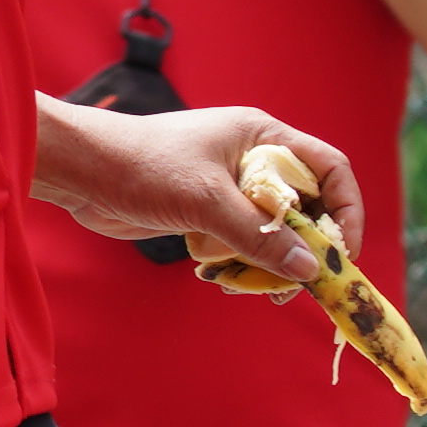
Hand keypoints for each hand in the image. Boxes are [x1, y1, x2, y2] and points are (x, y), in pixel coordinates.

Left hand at [32, 96, 360, 288]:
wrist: (81, 171)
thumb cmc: (143, 167)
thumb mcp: (207, 202)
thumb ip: (259, 235)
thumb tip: (310, 269)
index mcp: (262, 137)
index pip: (329, 169)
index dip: (345, 210)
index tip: (341, 253)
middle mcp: (251, 159)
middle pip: (304, 206)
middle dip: (307, 247)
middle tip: (301, 286)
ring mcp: (228, 186)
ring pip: (273, 230)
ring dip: (271, 263)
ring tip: (258, 290)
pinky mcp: (206, 211)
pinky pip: (242, 242)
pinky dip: (241, 264)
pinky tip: (222, 280)